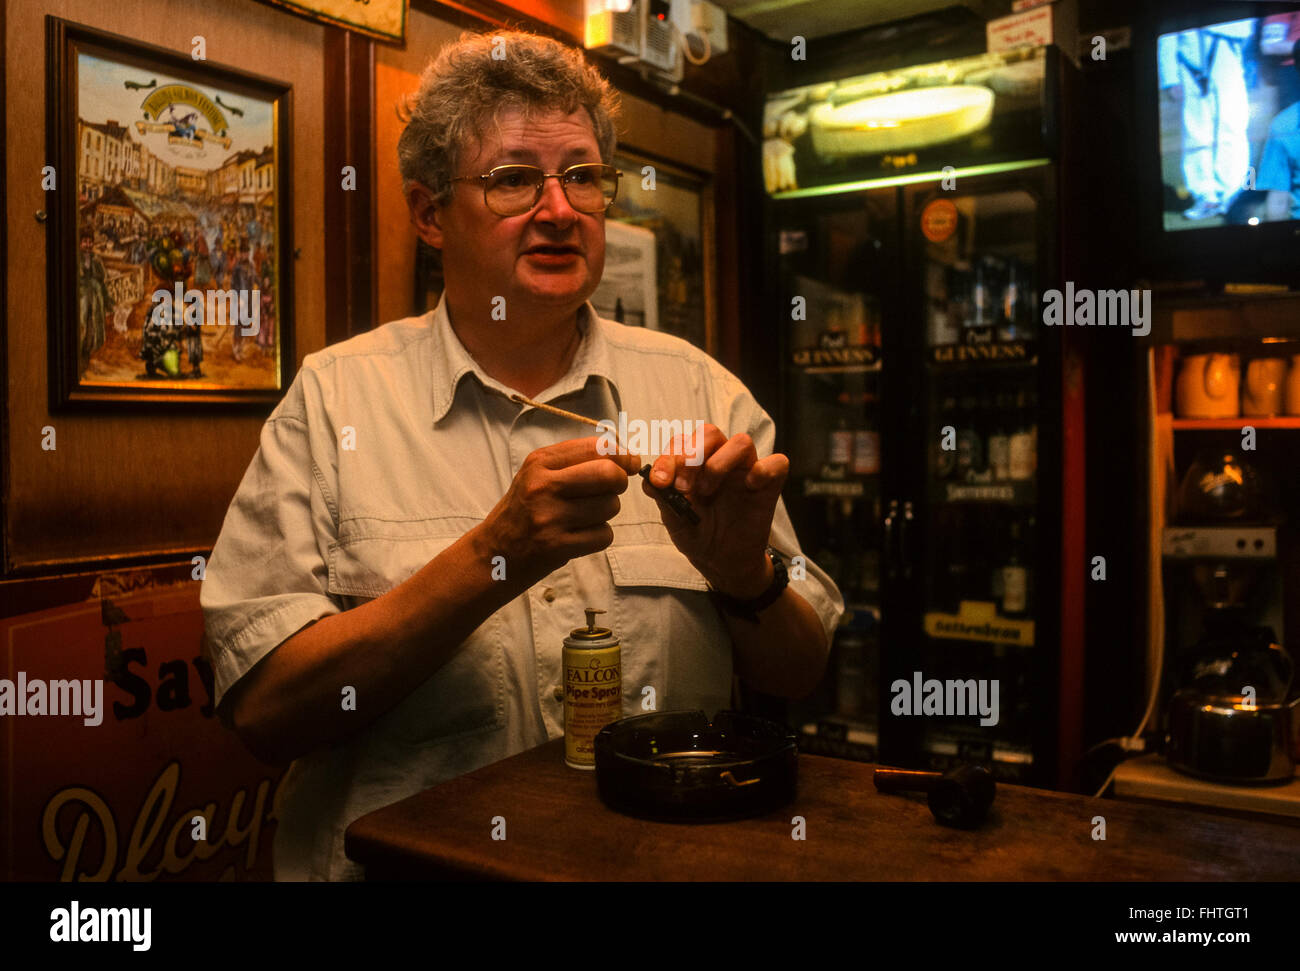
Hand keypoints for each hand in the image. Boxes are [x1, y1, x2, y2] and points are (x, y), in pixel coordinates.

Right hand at [479, 436, 640, 582]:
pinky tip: (580, 536)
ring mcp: (549, 517)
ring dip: (606, 512)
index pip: (597, 447)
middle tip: (610, 490)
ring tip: (583, 517)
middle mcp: (543, 486)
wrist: (494, 553)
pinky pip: (604, 535)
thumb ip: (575, 461)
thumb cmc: (523, 511)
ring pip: (610, 506)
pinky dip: (600, 536)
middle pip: (609, 474)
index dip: (622, 454)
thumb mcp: (537, 475)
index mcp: (540, 462)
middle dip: (619, 482)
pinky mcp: (556, 546)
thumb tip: (626, 456)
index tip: (628, 463)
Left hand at [644, 425, 788, 597]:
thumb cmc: (698, 533)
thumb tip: (650, 479)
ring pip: (741, 442)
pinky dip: (764, 469)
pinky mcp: (769, 486)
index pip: (683, 442)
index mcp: (695, 463)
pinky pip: (777, 463)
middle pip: (710, 433)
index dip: (670, 457)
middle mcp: (720, 460)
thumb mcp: (674, 519)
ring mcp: (746, 471)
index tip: (661, 481)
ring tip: (708, 491)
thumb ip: (663, 497)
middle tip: (683, 487)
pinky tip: (750, 486)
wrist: (721, 561)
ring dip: (719, 463)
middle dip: (692, 455)